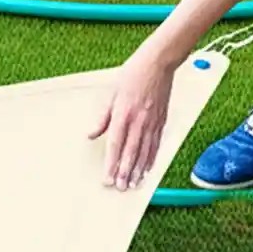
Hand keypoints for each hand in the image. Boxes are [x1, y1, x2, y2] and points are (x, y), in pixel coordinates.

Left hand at [89, 54, 175, 190]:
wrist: (158, 63)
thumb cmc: (132, 76)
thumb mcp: (111, 94)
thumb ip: (102, 117)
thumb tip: (90, 134)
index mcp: (123, 115)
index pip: (116, 145)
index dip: (112, 164)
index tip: (107, 178)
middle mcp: (139, 121)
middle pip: (131, 152)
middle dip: (125, 172)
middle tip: (120, 188)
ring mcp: (152, 122)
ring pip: (145, 151)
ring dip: (139, 170)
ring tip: (133, 184)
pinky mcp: (162, 121)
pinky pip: (157, 144)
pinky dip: (152, 159)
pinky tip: (148, 169)